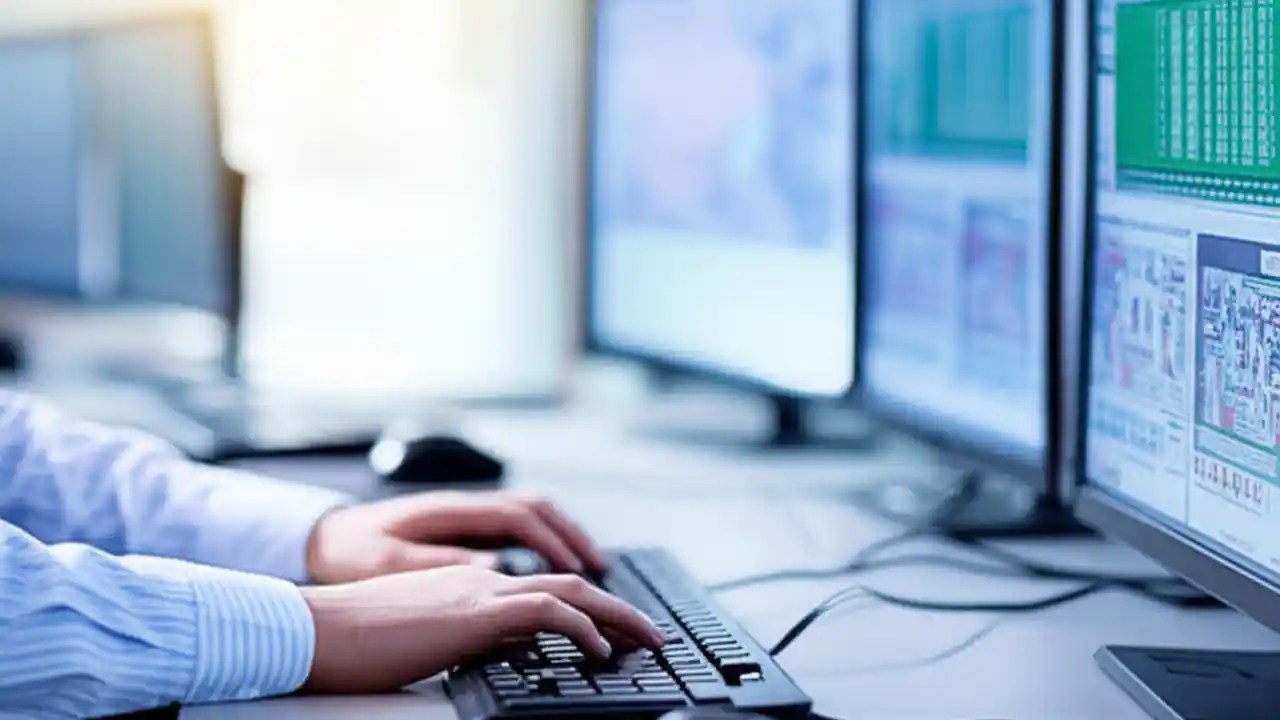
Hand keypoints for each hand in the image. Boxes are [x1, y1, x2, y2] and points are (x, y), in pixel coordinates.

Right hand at [302, 566, 665, 692]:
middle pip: (568, 585)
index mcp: (469, 584)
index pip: (544, 588)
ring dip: (616, 615)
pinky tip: (602, 650)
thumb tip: (498, 650)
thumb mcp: (423, 636)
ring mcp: (478, 592)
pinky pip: (545, 613)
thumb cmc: (354, 640)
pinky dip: (582, 628)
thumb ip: (463, 635)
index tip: (617, 631)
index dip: (588, 608)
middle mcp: (481, 580)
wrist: (314, 629)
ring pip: (568, 592)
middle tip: (652, 635)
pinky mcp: (473, 613)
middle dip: (619, 609)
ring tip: (647, 640)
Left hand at [306, 491, 608, 583]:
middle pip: (536, 506)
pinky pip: (516, 524)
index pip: (519, 516)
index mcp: (451, 509)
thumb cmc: (348, 551)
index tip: (578, 570)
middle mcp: (464, 504)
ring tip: (588, 565)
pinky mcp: (461, 526)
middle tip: (600, 568)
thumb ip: (443, 561)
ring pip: (530, 512)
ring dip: (563, 534)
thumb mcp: (389, 561)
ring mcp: (464, 513)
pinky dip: (544, 539)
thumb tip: (498, 565)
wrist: (319, 537)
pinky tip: (550, 563)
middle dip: (573, 534)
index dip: (554, 542)